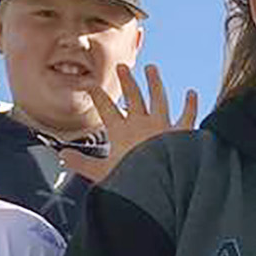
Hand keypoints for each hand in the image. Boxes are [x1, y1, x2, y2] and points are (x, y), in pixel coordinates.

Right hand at [60, 63, 199, 182]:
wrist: (160, 188)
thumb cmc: (131, 183)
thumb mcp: (102, 175)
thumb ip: (82, 164)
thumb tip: (63, 156)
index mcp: (121, 132)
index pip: (106, 108)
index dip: (97, 95)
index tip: (90, 84)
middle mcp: (142, 124)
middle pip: (133, 96)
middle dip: (127, 81)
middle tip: (122, 67)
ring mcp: (162, 126)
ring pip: (158, 98)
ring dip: (155, 82)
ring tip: (152, 69)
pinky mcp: (181, 134)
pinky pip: (187, 116)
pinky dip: (190, 105)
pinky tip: (192, 94)